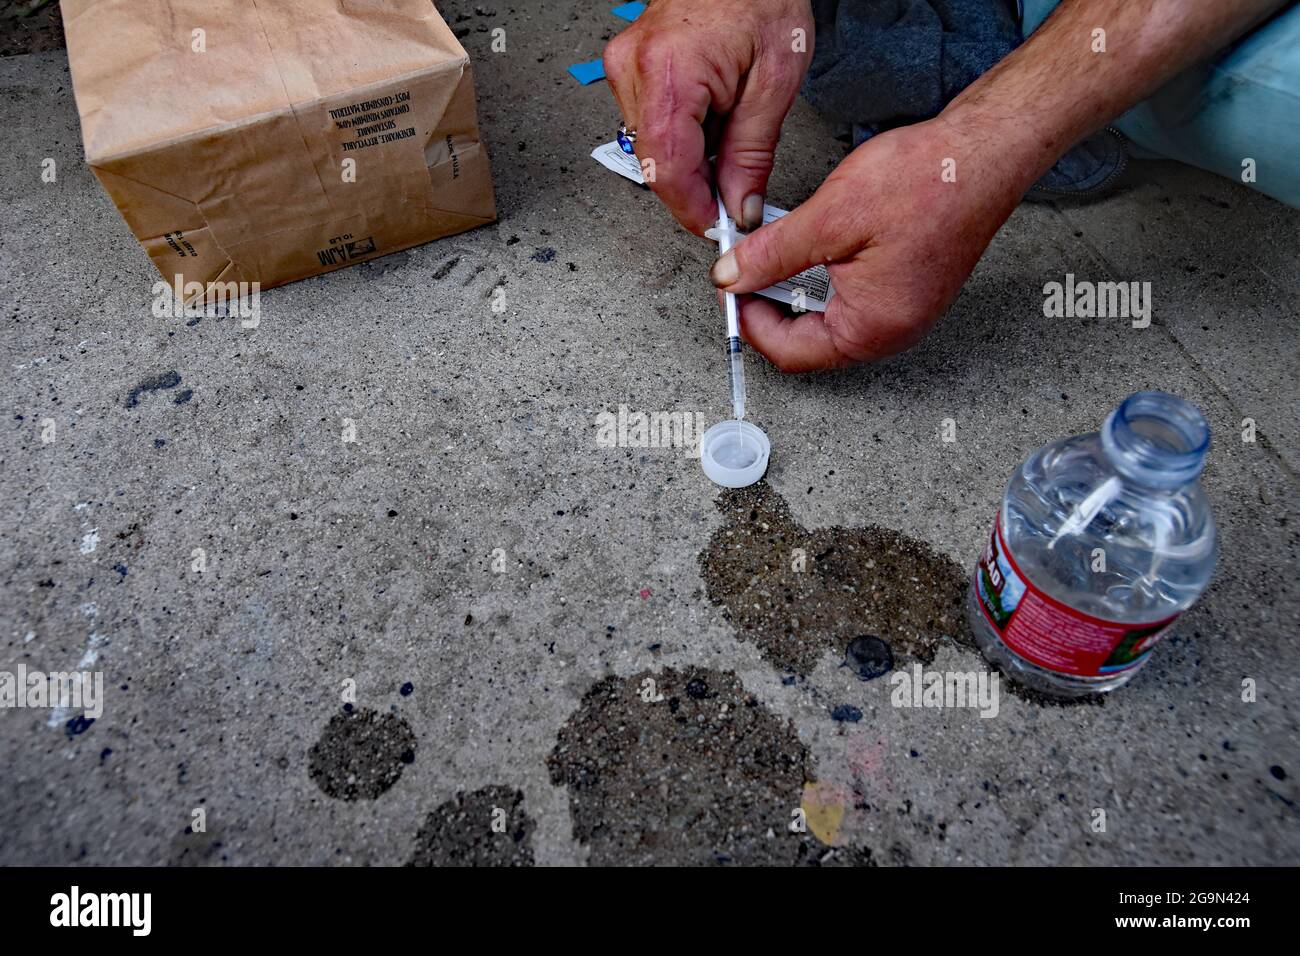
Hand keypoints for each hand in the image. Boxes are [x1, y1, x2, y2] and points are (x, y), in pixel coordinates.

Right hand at [603, 0, 813, 234]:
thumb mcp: (775, 80)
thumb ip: (753, 153)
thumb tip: (741, 205)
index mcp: (670, 72)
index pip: (668, 170)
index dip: (694, 210)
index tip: (719, 228)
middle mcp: (635, 69)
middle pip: (655, 164)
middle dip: (696, 188)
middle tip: (736, 191)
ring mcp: (625, 66)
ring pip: (651, 148)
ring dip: (690, 159)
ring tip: (729, 128)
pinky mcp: (627, 66)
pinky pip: (649, 124)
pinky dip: (682, 136)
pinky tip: (710, 115)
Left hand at [711, 116, 1034, 370]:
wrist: (985, 152)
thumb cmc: (927, 182)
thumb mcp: (829, 218)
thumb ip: (771, 254)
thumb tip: (732, 276)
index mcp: (871, 328)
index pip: (789, 352)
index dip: (750, 320)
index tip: (731, 284)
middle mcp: (890, 331)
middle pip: (807, 340)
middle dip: (770, 303)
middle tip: (747, 264)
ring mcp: (901, 312)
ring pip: (827, 316)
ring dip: (795, 286)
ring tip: (780, 246)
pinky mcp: (906, 289)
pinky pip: (851, 296)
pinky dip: (823, 274)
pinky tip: (814, 242)